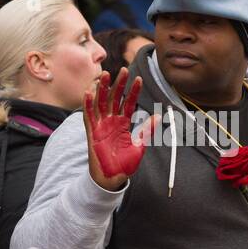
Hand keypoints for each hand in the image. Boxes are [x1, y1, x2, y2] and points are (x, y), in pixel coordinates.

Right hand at [84, 68, 155, 190]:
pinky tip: (89, 91)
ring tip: (106, 75)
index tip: (138, 79)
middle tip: (123, 70)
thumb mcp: (139, 146)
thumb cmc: (126, 164)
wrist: (112, 178)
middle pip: (114, 98)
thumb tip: (159, 116)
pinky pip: (88, 115)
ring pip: (101, 103)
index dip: (133, 91)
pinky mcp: (92, 132)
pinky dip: (88, 104)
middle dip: (118, 84)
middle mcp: (112, 122)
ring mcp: (101, 126)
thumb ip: (147, 131)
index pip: (129, 103)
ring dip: (103, 89)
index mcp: (124, 124)